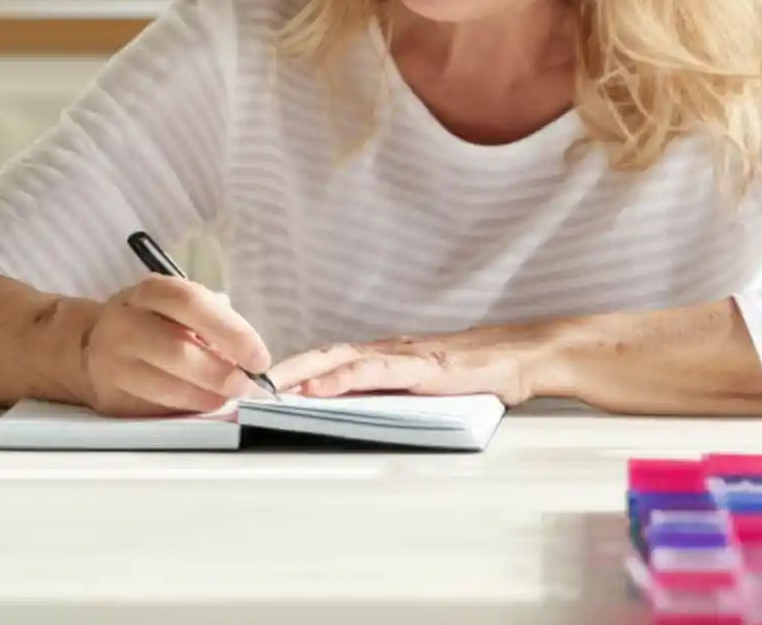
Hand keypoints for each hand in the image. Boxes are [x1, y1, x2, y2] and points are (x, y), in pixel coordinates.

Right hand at [77, 275, 271, 416]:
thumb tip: (249, 359)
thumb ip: (211, 324)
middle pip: (177, 350)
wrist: (91, 348)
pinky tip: (203, 405)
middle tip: (248, 386)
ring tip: (228, 397)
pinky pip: (155, 408)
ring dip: (206, 397)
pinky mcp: (110, 396)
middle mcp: (125, 323)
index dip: (231, 332)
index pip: (191, 304)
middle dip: (220, 373)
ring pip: (165, 386)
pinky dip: (186, 409)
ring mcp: (112, 362)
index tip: (259, 358)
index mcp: (150, 293)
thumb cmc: (153, 325)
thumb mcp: (177, 310)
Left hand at [270, 324, 558, 405]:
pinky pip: (372, 371)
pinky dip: (340, 378)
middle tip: (241, 383)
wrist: (520, 358)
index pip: (328, 359)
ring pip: (337, 359)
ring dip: (298, 372)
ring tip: (266, 386)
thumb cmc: (477, 374)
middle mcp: (386, 350)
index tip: (256, 384)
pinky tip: (317, 387)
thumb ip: (393, 394)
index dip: (291, 370)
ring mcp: (401, 355)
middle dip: (280, 370)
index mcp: (384, 356)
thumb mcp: (425, 388)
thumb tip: (356, 411)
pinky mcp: (419, 366)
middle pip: (321, 355)